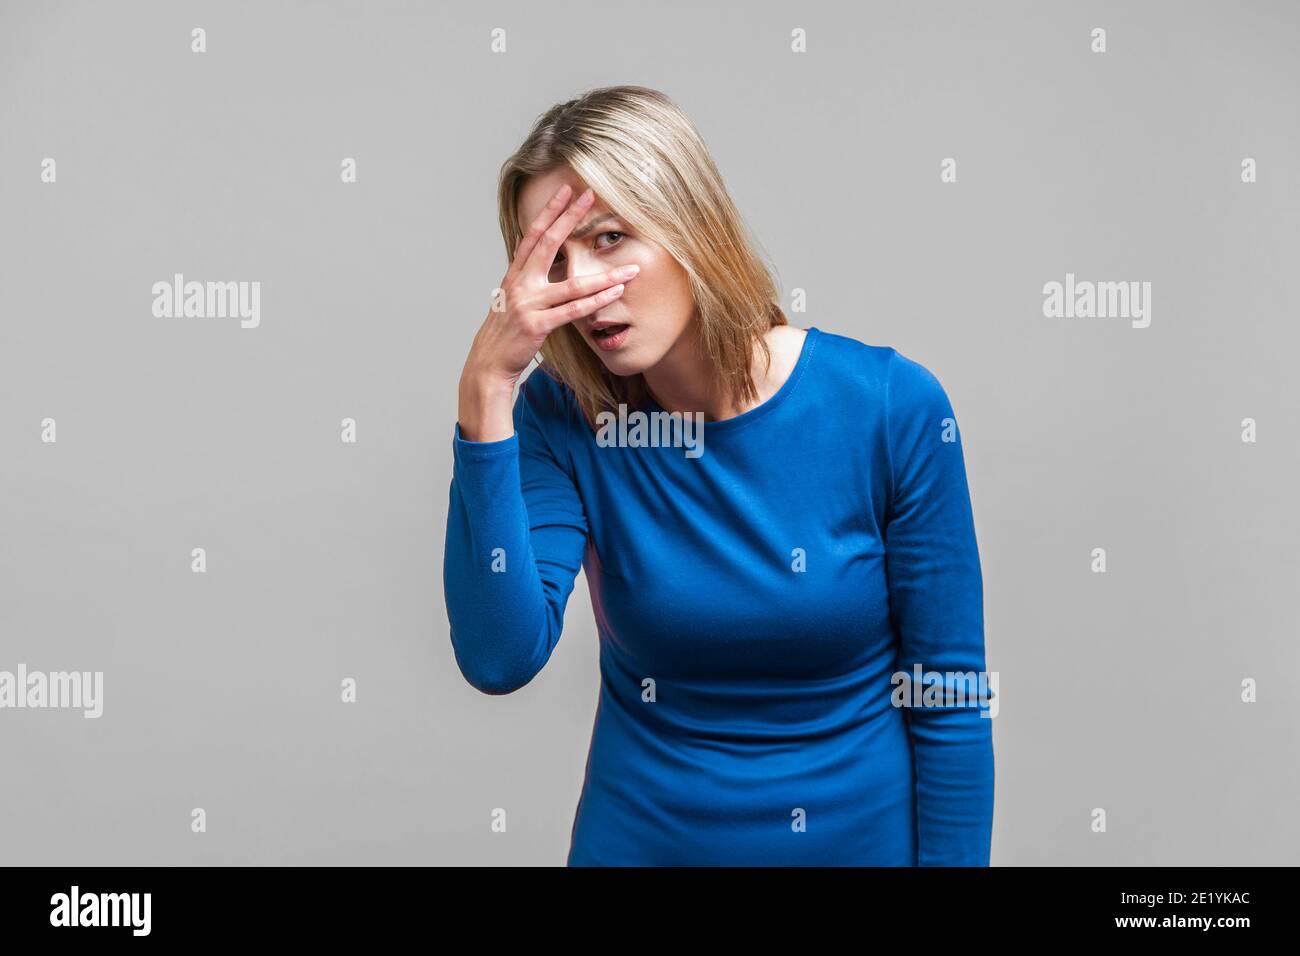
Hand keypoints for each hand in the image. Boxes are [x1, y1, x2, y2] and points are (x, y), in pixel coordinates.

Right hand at [457, 183, 639, 440]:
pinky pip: (572, 311)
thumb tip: (552, 263)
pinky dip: (596, 302)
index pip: (532, 234)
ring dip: (605, 275)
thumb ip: (532, 280)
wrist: (489, 362)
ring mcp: (528, 304)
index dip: (549, 211)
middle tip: (589, 195)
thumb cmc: (506, 331)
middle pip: (547, 244)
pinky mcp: (537, 325)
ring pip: (572, 284)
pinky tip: (615, 292)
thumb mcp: (515, 299)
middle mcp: (520, 284)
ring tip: (630, 266)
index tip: (566, 190)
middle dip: (569, 218)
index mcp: (515, 274)